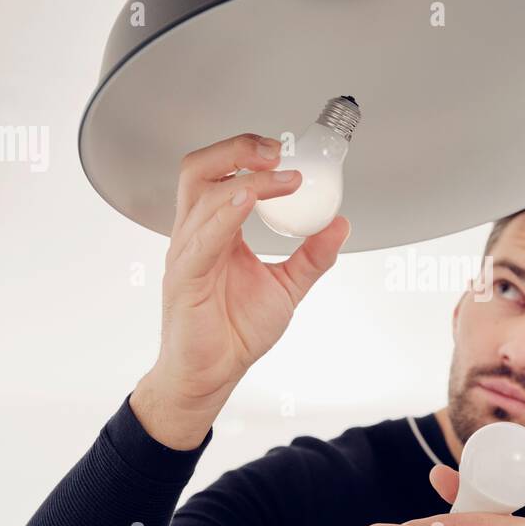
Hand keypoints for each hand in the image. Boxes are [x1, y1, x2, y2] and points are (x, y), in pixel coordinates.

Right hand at [133, 133, 350, 447]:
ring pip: (203, 197)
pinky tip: (248, 203)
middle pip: (200, 170)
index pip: (221, 174)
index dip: (248, 154)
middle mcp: (195, 235)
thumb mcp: (286, 287)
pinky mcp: (184, 280)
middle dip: (238, 150)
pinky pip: (200, 240)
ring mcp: (186, 255)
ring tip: (281, 177)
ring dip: (246, 181)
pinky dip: (225, 216)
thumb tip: (340, 225)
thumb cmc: (234, 332)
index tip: (287, 151)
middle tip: (277, 150)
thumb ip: (312, 256)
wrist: (212, 375)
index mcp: (214, 231)